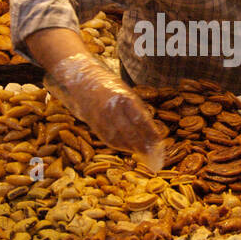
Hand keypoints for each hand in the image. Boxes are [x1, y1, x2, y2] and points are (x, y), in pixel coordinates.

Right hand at [45, 53, 164, 170]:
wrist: (81, 85)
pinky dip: (121, 146)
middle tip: (154, 154)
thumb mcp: (127, 93)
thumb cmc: (110, 88)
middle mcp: (112, 110)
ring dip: (133, 148)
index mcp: (124, 98)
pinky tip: (130, 148)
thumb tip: (152, 132)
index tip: (159, 142)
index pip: (141, 120)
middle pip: (131, 133)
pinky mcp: (95, 127)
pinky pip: (110, 140)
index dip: (151, 133)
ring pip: (121, 140)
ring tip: (144, 153)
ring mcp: (102, 120)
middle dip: (144, 146)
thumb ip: (138, 110)